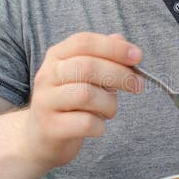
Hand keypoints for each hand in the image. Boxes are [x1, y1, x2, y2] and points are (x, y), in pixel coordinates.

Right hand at [20, 32, 142, 170]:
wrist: (40, 136)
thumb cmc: (70, 102)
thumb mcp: (85, 76)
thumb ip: (103, 57)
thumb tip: (122, 41)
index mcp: (56, 56)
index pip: (84, 42)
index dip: (113, 48)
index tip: (137, 56)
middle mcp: (47, 75)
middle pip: (87, 67)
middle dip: (120, 75)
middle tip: (138, 86)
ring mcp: (45, 101)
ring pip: (86, 95)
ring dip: (109, 104)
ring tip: (109, 110)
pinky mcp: (50, 127)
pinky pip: (84, 123)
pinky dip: (100, 125)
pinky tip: (97, 126)